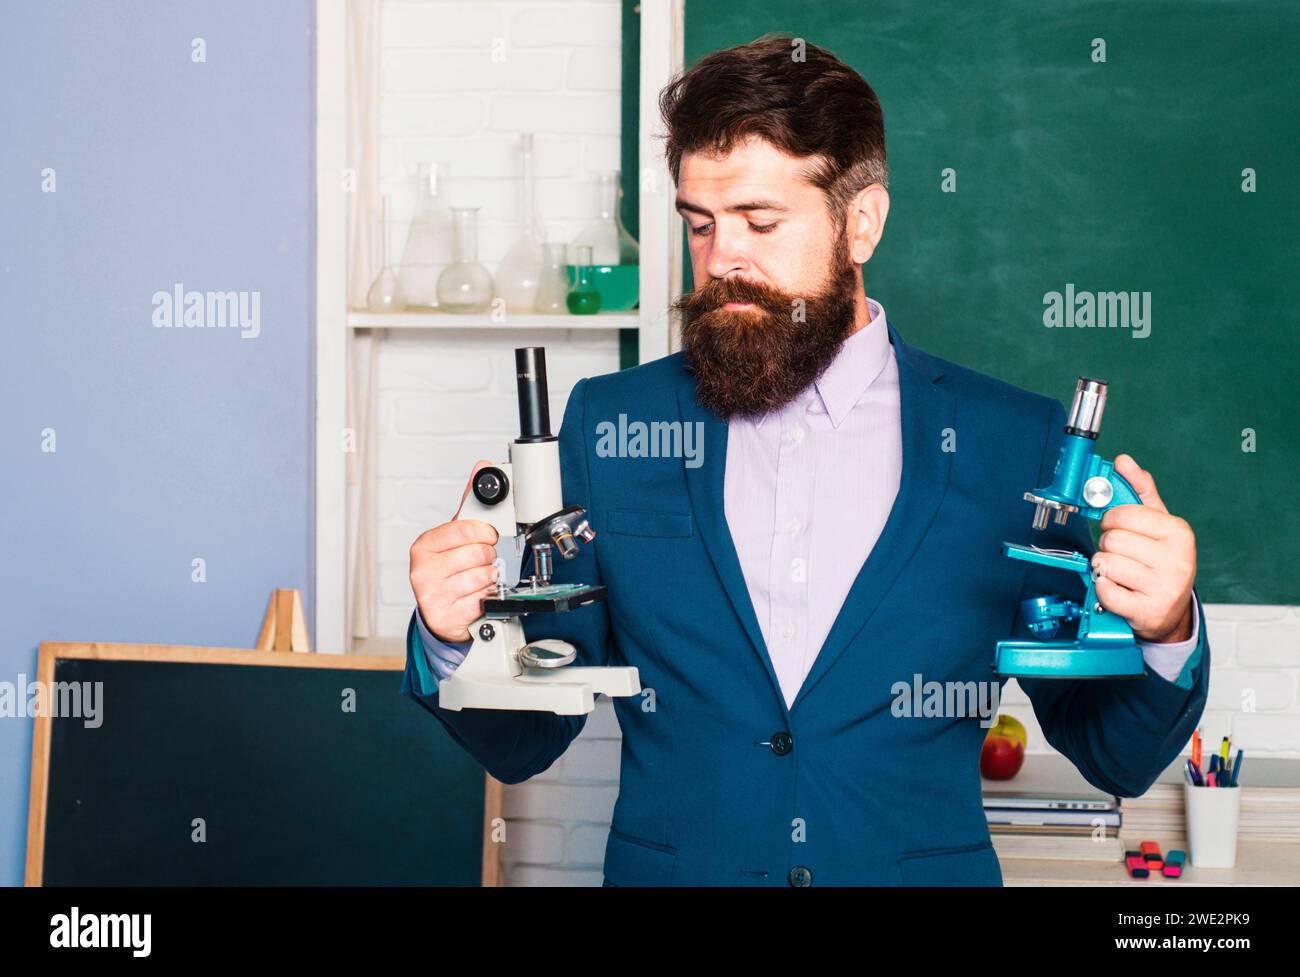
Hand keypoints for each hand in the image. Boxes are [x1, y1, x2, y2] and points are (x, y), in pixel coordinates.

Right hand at [408, 460, 500, 643]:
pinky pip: (481, 601)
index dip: (485, 532)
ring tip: (479, 580)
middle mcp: (422, 570)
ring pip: (482, 577)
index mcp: (424, 545)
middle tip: (481, 561)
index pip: (466, 529)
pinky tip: (476, 596)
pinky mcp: (444, 617)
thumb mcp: (455, 538)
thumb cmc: (449, 572)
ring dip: (489, 579)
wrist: (440, 614)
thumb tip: (482, 467)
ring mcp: (431, 595)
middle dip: (488, 557)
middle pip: (478, 553)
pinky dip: (486, 598)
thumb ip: (470, 504)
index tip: (487, 536)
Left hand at [1091, 454, 1195, 642]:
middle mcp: (1177, 560)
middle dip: (1108, 546)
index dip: (1112, 521)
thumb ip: (1140, 490)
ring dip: (1104, 569)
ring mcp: (1164, 588)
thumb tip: (1123, 461)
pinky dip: (1104, 590)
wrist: (1171, 611)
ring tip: (1123, 573)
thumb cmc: (1160, 562)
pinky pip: (1104, 590)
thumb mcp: (1158, 524)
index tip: (1119, 528)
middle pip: (1111, 540)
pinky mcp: (1147, 611)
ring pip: (1105, 564)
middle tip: (1122, 555)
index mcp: (1179, 533)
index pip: (1123, 514)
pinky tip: (1120, 590)